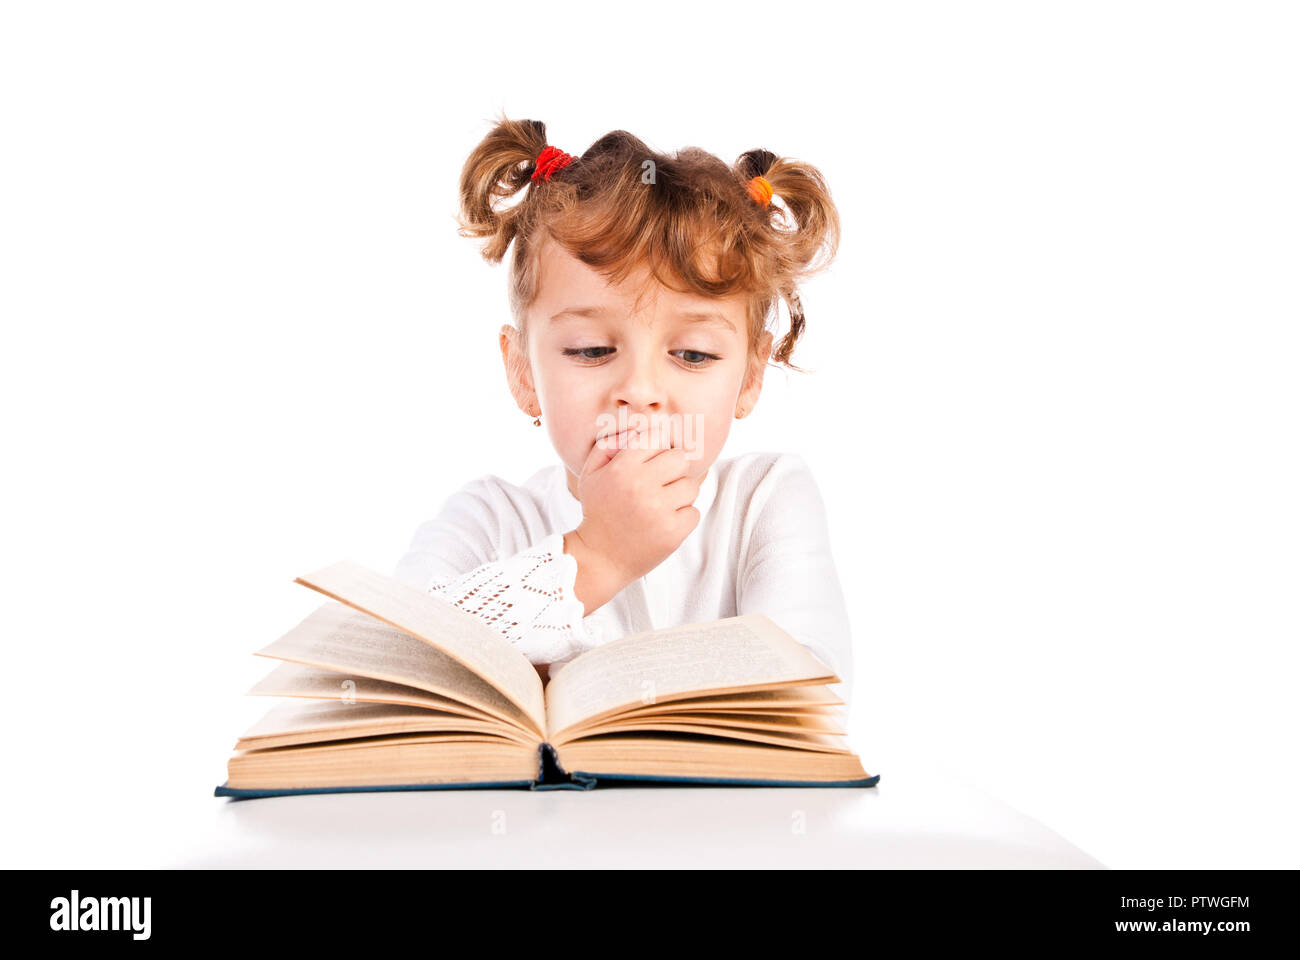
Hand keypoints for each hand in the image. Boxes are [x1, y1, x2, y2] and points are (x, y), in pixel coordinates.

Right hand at [565, 422, 702, 602]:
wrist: (599, 558)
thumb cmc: (598, 511)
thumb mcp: (591, 473)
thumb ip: (609, 445)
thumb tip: (638, 429)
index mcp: (622, 468)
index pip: (658, 437)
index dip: (657, 449)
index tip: (653, 462)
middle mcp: (641, 486)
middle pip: (680, 458)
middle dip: (672, 469)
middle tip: (659, 484)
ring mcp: (659, 510)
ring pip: (691, 486)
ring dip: (679, 495)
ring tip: (660, 505)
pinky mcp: (673, 533)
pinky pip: (694, 512)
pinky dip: (682, 518)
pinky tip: (663, 523)